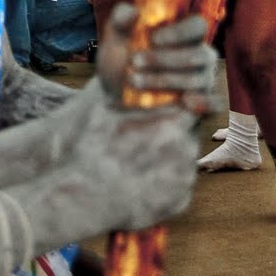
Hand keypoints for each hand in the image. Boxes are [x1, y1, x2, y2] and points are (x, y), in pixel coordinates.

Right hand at [57, 100, 199, 231]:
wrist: (84, 200)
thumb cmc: (91, 150)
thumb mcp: (105, 110)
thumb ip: (129, 94)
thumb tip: (132, 73)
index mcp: (171, 123)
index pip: (190, 106)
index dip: (178, 107)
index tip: (166, 111)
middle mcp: (186, 150)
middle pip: (188, 134)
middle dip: (172, 135)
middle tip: (147, 140)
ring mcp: (185, 178)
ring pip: (183, 161)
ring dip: (169, 159)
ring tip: (140, 163)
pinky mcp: (180, 202)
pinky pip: (178, 186)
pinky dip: (164, 183)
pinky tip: (140, 182)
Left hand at [93, 3, 212, 116]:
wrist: (115, 98)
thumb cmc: (121, 61)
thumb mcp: (115, 39)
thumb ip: (121, 19)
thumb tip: (134, 12)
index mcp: (186, 34)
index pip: (197, 26)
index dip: (178, 32)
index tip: (152, 39)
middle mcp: (200, 55)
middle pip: (198, 54)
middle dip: (165, 58)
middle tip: (135, 61)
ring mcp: (202, 81)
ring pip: (196, 79)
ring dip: (164, 79)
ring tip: (134, 81)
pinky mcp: (200, 106)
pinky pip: (213, 103)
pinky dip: (204, 102)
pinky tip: (185, 101)